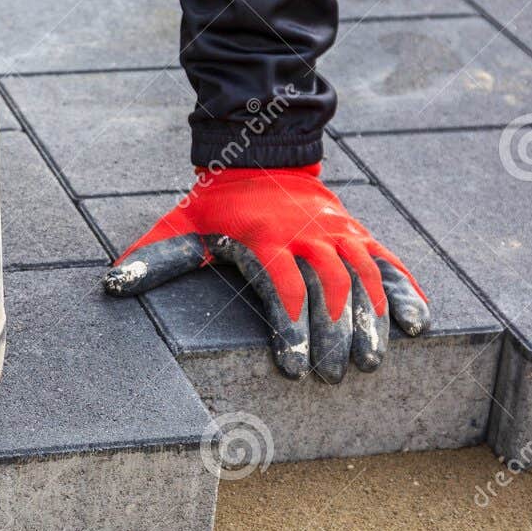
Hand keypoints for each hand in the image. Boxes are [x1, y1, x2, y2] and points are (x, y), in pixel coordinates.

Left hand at [102, 164, 430, 382]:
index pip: (284, 289)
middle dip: (334, 336)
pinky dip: (406, 293)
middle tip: (335, 377)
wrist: (261, 153)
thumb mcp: (180, 226)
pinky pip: (388, 263)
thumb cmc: (215, 204)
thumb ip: (153, 259)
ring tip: (373, 361)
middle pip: (330, 289)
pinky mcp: (358, 232)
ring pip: (364, 279)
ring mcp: (338, 231)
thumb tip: (112, 284)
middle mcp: (308, 234)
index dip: (290, 329)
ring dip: (372, 322)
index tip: (293, 366)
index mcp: (265, 238)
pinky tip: (419, 326)